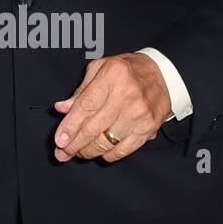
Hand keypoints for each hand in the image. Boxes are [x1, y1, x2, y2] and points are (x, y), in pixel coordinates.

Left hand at [52, 53, 170, 162]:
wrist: (163, 75)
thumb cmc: (126, 70)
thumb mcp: (100, 68)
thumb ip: (80, 90)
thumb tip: (61, 109)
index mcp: (112, 75)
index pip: (86, 106)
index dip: (70, 126)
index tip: (59, 140)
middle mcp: (127, 96)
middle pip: (94, 128)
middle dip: (74, 144)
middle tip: (61, 153)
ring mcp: (139, 115)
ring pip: (107, 142)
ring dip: (88, 151)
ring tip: (77, 152)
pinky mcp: (148, 128)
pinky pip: (124, 150)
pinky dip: (108, 155)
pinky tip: (99, 152)